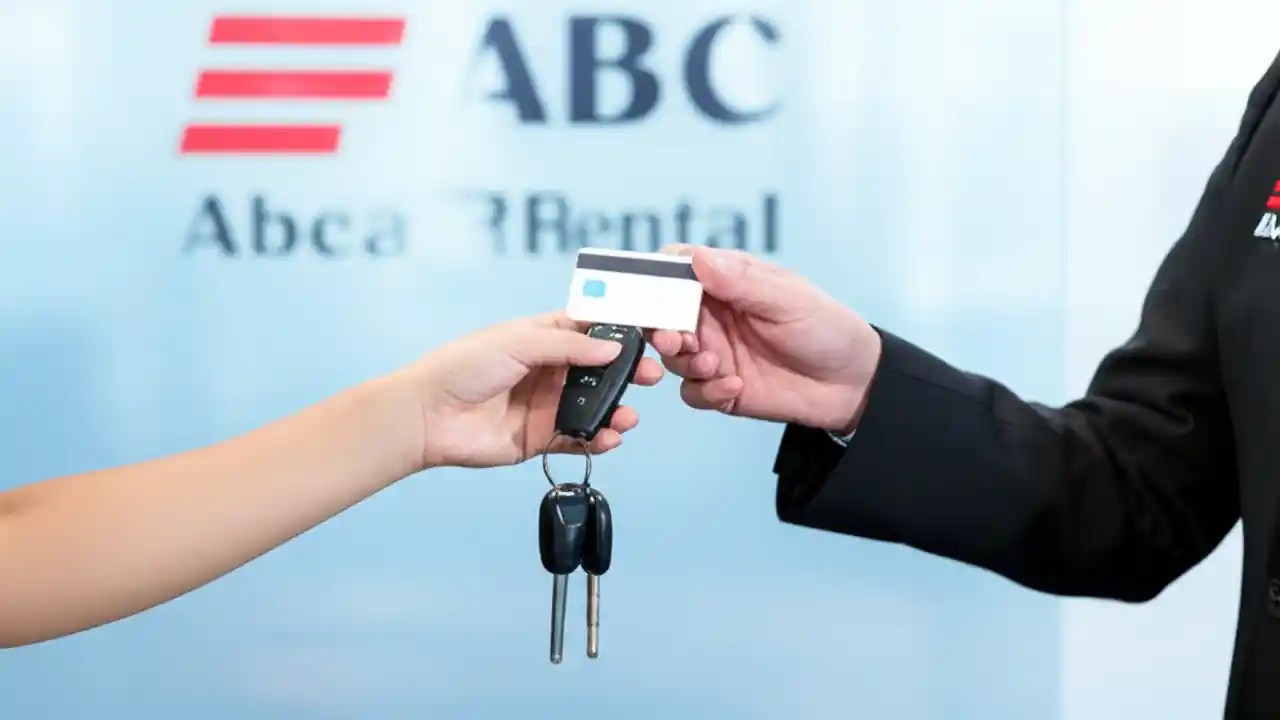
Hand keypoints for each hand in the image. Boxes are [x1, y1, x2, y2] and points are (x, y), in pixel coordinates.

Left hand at [409, 312, 663, 468]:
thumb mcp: (518, 342)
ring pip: (595, 407)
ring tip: (628, 417)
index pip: (590, 329)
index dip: (619, 332)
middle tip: (651, 376)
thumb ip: (569, 345)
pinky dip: (599, 439)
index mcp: (542, 337)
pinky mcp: (541, 437)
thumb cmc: (463, 367)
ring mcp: (547, 405)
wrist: (428, 416)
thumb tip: (614, 347)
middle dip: (628, 374)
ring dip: (617, 411)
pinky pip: (579, 439)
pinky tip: (609, 438)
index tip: (649, 335)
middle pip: (600, 370)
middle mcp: (549, 370)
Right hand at [649, 247, 880, 432]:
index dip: (658, 277)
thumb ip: (742, 281)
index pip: (678, 270)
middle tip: (677, 340)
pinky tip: (735, 387)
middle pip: (664, 317)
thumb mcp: (788, 298)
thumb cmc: (827, 328)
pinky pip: (693, 392)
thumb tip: (698, 258)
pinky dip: (707, 391)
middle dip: (661, 329)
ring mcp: (715, 353)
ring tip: (714, 364)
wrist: (854, 385)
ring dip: (685, 361)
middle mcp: (713, 317)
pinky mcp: (721, 388)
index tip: (652, 291)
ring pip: (673, 357)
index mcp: (727, 282)